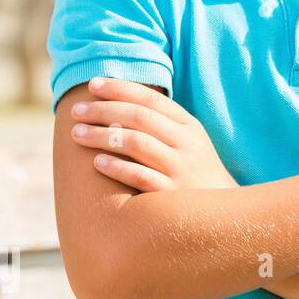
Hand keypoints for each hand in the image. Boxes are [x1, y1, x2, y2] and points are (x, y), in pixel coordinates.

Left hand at [69, 77, 236, 192]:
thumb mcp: (188, 143)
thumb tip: (115, 102)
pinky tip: (97, 162)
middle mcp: (187, 144)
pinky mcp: (172, 195)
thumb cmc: (194, 173)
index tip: (93, 84)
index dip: (121, 88)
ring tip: (77, 133)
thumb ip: (161, 124)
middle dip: (104, 110)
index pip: (153, 100)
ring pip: (139, 143)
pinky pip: (142, 177)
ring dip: (103, 136)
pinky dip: (118, 168)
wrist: (221, 215)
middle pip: (141, 118)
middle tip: (76, 111)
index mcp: (189, 127)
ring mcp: (181, 169)